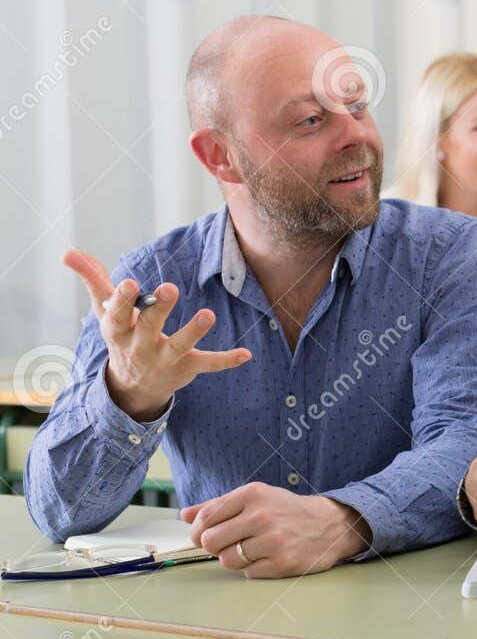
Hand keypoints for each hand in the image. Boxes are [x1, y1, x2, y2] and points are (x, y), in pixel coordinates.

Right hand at [63, 249, 251, 421]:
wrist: (133, 385)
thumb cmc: (123, 335)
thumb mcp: (106, 310)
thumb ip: (93, 280)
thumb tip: (68, 253)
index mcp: (118, 330)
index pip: (118, 314)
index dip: (123, 300)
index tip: (130, 283)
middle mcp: (140, 346)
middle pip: (149, 327)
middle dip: (159, 309)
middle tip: (170, 288)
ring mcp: (165, 359)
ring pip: (180, 346)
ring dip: (194, 331)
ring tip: (208, 315)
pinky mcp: (188, 368)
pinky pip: (208, 364)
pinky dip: (226, 361)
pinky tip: (245, 354)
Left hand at [180, 483, 371, 577]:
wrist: (332, 524)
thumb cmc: (287, 510)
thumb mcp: (257, 498)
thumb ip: (219, 505)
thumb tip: (184, 515)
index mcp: (253, 495)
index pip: (206, 517)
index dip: (197, 531)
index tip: (203, 535)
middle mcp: (262, 515)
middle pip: (211, 541)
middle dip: (214, 547)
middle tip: (227, 544)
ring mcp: (274, 540)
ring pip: (227, 560)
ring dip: (234, 559)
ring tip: (251, 550)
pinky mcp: (283, 562)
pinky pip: (248, 573)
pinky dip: (253, 568)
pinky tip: (268, 557)